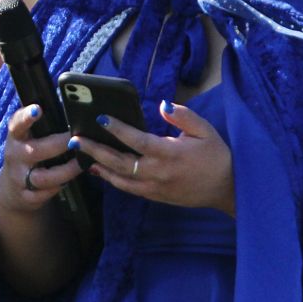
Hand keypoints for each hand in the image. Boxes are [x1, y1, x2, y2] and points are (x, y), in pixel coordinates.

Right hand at [0, 104, 85, 213]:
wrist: (13, 189)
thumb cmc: (29, 155)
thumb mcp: (29, 139)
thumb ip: (44, 126)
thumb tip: (73, 110)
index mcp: (16, 137)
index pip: (16, 124)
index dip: (26, 116)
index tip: (38, 109)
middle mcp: (15, 157)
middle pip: (35, 151)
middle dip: (59, 145)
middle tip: (77, 140)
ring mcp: (19, 178)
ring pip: (43, 177)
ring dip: (66, 170)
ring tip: (82, 163)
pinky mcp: (27, 197)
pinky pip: (46, 194)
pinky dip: (59, 187)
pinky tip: (70, 180)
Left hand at [68, 100, 236, 214]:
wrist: (226, 189)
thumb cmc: (216, 156)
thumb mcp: (205, 131)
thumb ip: (183, 116)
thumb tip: (162, 105)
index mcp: (170, 153)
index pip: (138, 141)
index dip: (118, 130)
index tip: (101, 119)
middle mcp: (158, 172)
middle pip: (120, 161)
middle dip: (96, 150)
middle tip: (76, 139)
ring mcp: (155, 187)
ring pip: (119, 178)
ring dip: (99, 166)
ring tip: (81, 154)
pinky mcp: (154, 196)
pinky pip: (128, 188)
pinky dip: (111, 179)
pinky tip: (100, 170)